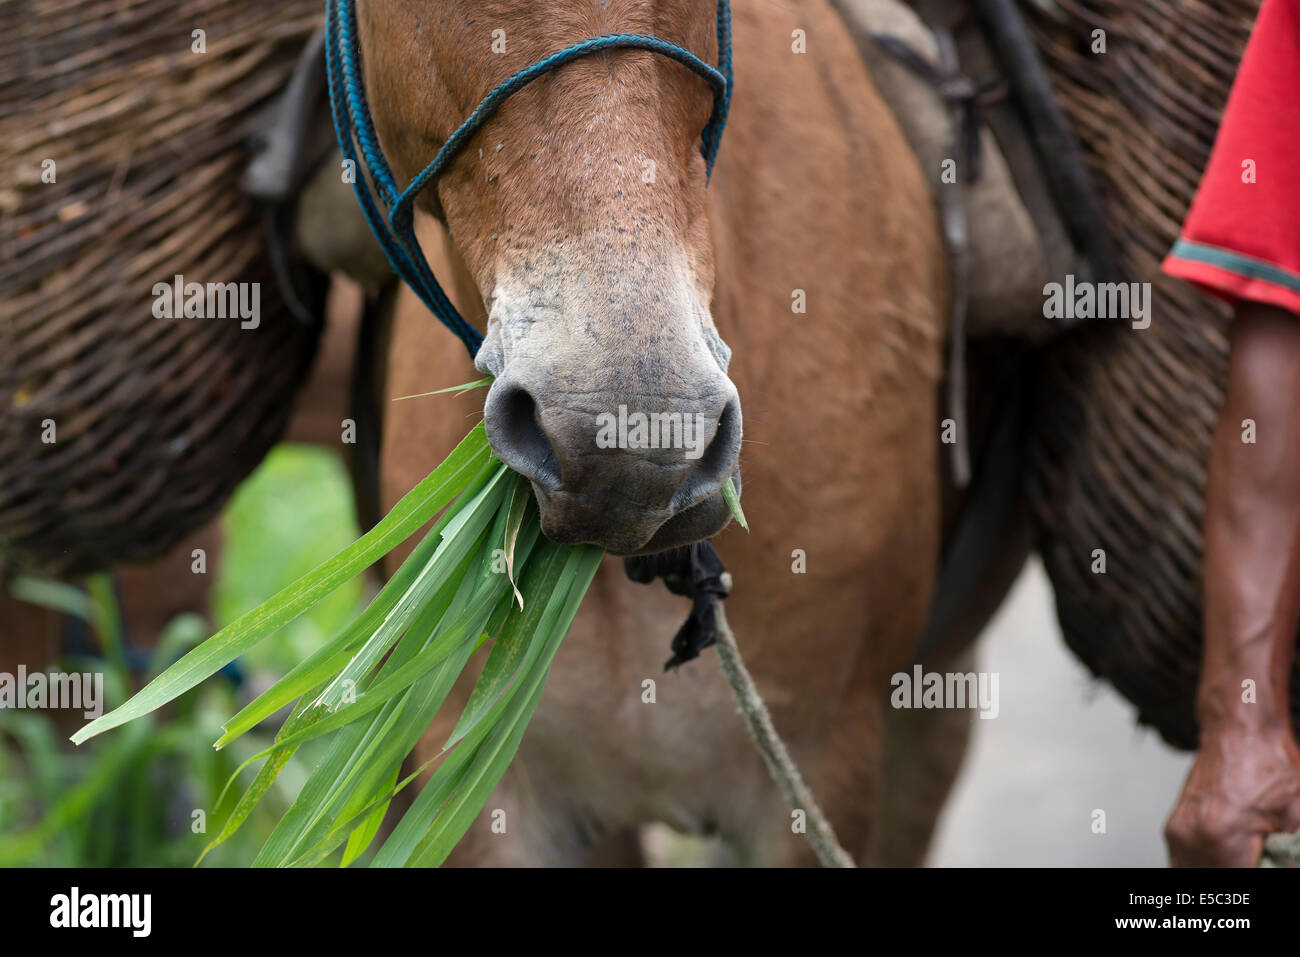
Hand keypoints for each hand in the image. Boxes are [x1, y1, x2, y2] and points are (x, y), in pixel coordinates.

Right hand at [1166, 729, 1299, 865]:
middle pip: (1209, 878)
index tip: (1266, 866)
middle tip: (1255, 862)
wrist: (1240, 732)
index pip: (1236, 881)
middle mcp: (1192, 835)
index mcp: (1222, 836)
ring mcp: (1179, 830)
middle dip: (1235, 873)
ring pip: (1189, 872)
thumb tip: (1283, 869)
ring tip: (1240, 861)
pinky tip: (1223, 860)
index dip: (1258, 874)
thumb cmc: (1270, 765)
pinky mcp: (1175, 825)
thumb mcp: (1298, 814)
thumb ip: (1289, 854)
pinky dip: (1201, 866)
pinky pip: (1181, 862)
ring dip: (1214, 872)